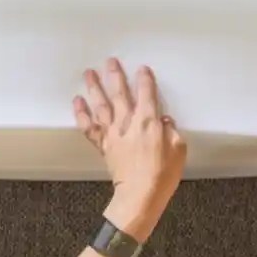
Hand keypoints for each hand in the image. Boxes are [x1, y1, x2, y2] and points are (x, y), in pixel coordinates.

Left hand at [73, 58, 186, 240]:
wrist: (139, 195)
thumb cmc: (162, 174)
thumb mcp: (178, 149)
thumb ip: (171, 131)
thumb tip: (164, 121)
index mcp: (148, 121)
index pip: (146, 94)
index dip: (144, 80)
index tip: (142, 68)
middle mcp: (128, 123)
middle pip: (120, 94)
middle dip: (115, 76)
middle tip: (110, 61)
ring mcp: (113, 134)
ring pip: (101, 105)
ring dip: (94, 88)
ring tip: (89, 73)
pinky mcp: (103, 145)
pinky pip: (89, 127)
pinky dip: (81, 113)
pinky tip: (77, 102)